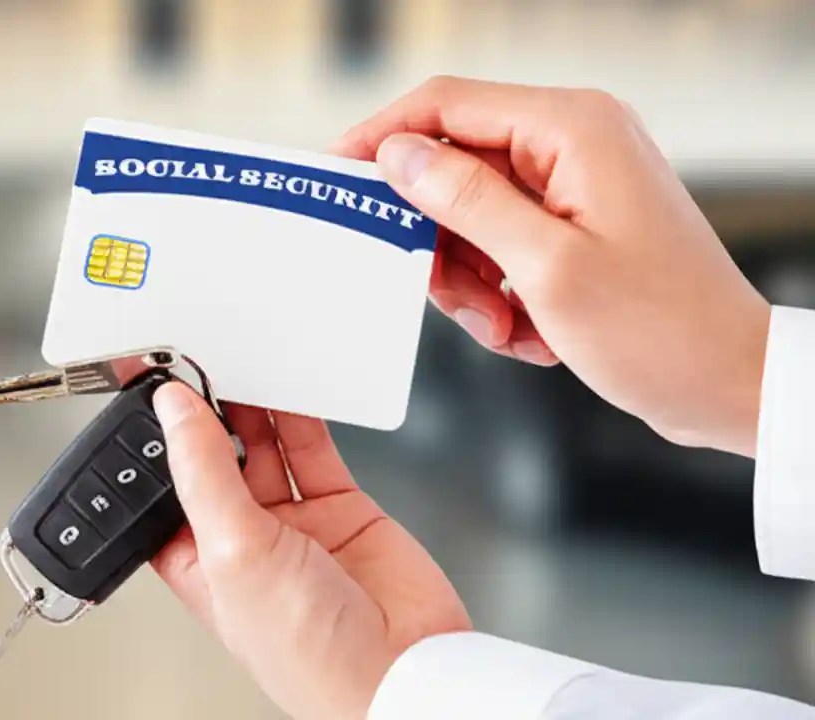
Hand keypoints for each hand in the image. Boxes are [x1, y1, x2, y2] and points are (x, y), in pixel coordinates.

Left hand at [149, 383, 470, 719]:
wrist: (404, 672)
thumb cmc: (310, 655)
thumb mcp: (235, 553)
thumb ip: (204, 473)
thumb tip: (174, 412)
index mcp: (198, 564)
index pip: (165, 489)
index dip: (158, 442)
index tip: (154, 390)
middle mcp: (242, 543)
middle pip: (213, 461)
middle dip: (206, 416)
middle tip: (199, 364)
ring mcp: (294, 524)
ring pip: (263, 448)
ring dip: (252, 408)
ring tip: (238, 362)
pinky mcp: (341, 508)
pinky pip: (313, 449)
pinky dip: (302, 416)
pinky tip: (288, 386)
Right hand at [335, 76, 770, 456]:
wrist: (728, 384)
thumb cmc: (662, 331)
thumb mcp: (547, 268)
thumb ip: (466, 201)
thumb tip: (399, 156)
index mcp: (571, 129)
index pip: (445, 105)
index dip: (381, 138)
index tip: (335, 179)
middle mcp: (572, 143)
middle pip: (452, 167)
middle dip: (438, 241)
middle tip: (452, 297)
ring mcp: (573, 185)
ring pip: (468, 216)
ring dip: (470, 281)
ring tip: (506, 325)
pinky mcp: (573, 224)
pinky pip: (498, 246)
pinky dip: (499, 293)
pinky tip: (531, 331)